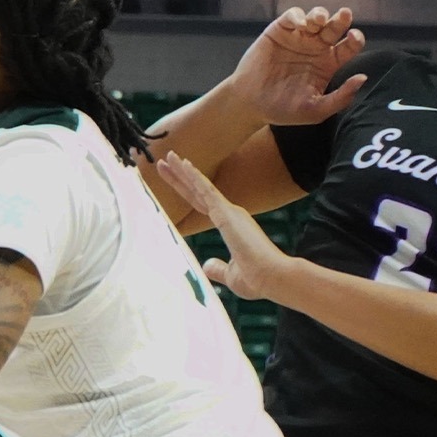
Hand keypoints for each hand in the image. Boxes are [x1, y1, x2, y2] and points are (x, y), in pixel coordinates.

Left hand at [156, 155, 296, 300]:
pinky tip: (184, 164)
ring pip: (200, 186)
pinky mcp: (227, 213)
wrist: (271, 278)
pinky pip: (207, 190)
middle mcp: (230, 214)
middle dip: (180, 177)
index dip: (187, 191)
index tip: (174, 178)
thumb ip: (218, 268)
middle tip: (164, 161)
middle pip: (198, 192)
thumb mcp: (230, 275)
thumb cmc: (256, 279)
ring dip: (183, 171)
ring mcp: (228, 211)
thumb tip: (206, 264)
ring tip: (168, 157)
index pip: (202, 204)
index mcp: (230, 226)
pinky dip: (194, 176)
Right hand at [229, 7, 369, 124]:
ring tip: (318, 21)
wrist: (251, 104)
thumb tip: (363, 78)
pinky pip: (292, 16)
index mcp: (328, 63)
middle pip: (334, 28)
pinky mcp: (279, 31)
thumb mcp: (316, 110)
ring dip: (319, 14)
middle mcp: (316, 48)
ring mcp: (298, 37)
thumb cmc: (283, 110)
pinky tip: (300, 26)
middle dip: (341, 20)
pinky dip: (298, 16)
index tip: (354, 37)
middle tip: (345, 15)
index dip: (355, 40)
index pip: (348, 47)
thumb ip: (341, 98)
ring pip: (315, 17)